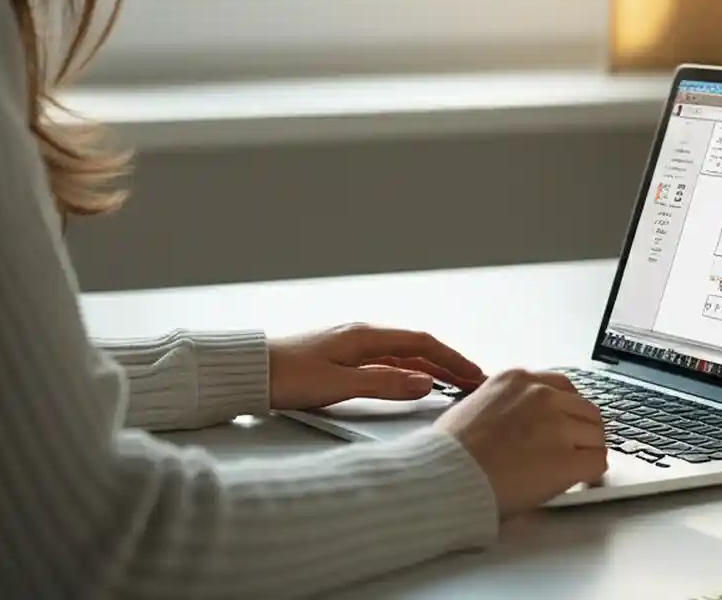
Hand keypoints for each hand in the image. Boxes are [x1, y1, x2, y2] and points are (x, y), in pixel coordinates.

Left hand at [268, 323, 484, 409]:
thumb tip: (425, 384)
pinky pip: (386, 363)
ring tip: (451, 385)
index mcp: (365, 337)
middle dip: (447, 364)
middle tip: (473, 382)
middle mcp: (361, 337)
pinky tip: (412, 385)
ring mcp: (351, 347)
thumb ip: (384, 385)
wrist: (246, 372)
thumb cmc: (286, 376)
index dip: (452, 358)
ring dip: (429, 369)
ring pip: (402, 356)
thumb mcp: (339, 385)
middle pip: (416, 348)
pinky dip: (407, 373)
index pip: (422, 342)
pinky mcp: (340, 359)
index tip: (474, 374)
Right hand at [435, 369, 606, 516]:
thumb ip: (506, 404)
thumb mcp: (474, 405)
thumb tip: (522, 420)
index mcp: (518, 380)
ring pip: (596, 435)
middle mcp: (541, 395)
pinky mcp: (567, 458)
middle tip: (577, 449)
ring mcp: (557, 425)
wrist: (444, 477)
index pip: (562, 387)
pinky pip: (597, 462)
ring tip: (578, 467)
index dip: (567, 411)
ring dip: (588, 451)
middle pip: (586, 410)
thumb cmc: (448, 451)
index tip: (566, 425)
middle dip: (583, 430)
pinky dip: (591, 473)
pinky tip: (581, 480)